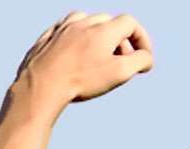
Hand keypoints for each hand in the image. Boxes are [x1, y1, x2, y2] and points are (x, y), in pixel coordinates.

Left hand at [14, 11, 153, 106]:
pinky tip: (76, 56)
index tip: (143, 58)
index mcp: (104, 29)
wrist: (42, 85)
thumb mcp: (120, 74)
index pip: (131, 23)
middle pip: (110, 23)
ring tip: (98, 58)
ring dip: (98, 38)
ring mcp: (63, 27)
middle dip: (121, 42)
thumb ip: (139, 62)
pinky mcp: (47, 36)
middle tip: (121, 64)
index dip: (142, 39)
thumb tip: (146, 58)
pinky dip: (77, 41)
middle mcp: (84, 22)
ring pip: (87, 23)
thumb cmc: (82, 80)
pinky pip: (67, 31)